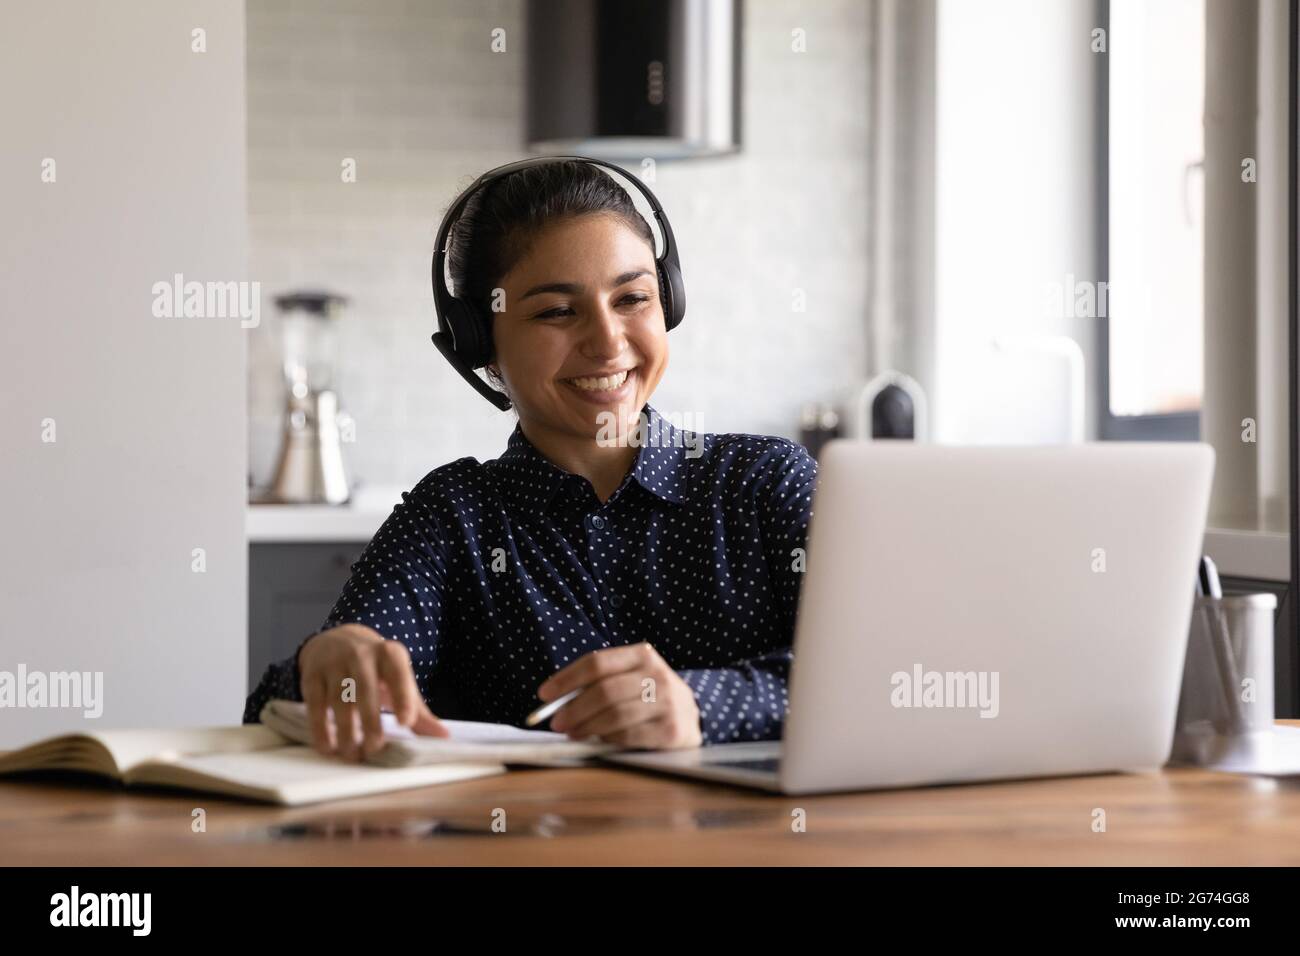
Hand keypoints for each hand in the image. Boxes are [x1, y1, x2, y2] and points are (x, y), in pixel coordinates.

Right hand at [297, 623, 449, 760]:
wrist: (337, 639)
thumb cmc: (375, 668)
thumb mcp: (398, 680)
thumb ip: (417, 710)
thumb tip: (443, 737)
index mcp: (390, 654)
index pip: (399, 675)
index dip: (403, 698)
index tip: (406, 723)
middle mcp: (362, 654)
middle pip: (366, 690)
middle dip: (370, 722)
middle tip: (374, 750)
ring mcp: (334, 663)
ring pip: (339, 698)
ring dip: (345, 730)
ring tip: (351, 754)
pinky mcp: (312, 674)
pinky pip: (315, 703)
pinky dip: (320, 727)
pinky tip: (328, 746)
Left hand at [537, 642, 701, 748]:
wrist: (691, 718)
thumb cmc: (648, 698)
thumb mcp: (629, 680)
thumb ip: (598, 684)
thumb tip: (555, 701)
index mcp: (642, 655)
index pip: (597, 663)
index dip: (566, 679)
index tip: (544, 694)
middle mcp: (658, 675)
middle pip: (604, 690)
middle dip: (574, 708)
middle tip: (556, 721)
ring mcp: (668, 703)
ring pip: (614, 714)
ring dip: (586, 726)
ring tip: (572, 732)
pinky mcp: (672, 730)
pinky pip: (628, 736)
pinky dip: (607, 739)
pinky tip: (598, 741)